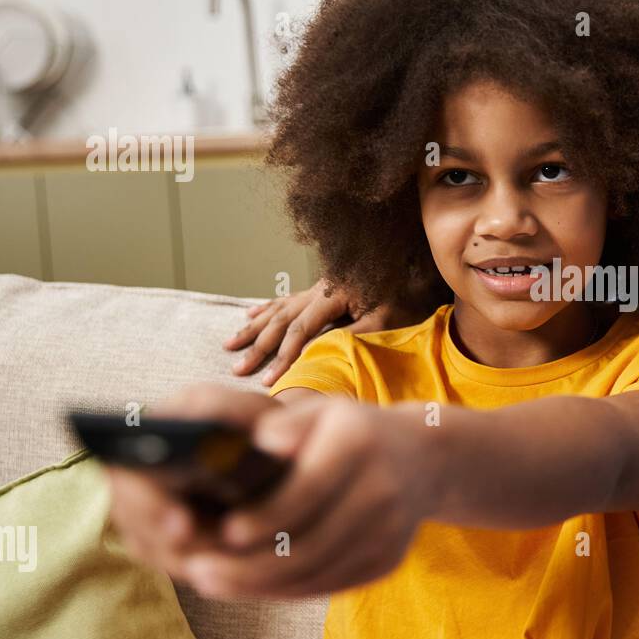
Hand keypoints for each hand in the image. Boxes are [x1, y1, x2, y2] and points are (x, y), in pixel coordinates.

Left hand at [108, 382, 442, 598]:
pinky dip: (285, 590)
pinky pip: (330, 584)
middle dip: (248, 563)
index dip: (265, 516)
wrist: (424, 461)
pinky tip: (248, 587)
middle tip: (197, 569)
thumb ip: (289, 422)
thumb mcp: (324, 410)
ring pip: (316, 572)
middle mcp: (382, 491)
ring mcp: (389, 532)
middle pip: (310, 543)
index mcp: (361, 445)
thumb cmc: (354, 431)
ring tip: (211, 581)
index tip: (224, 531)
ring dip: (259, 585)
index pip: (308, 490)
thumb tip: (262, 440)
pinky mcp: (387, 561)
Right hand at [226, 279, 391, 385]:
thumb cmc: (405, 292)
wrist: (408, 259)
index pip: (300, 330)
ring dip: (253, 328)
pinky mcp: (321, 287)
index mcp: (333, 294)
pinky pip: (286, 298)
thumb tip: (318, 353)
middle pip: (281, 320)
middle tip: (238, 369)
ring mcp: (318, 286)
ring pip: (278, 309)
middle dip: (258, 346)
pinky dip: (266, 309)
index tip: (268, 380)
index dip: (283, 356)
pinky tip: (250, 315)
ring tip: (230, 345)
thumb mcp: (387, 317)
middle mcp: (319, 288)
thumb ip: (354, 334)